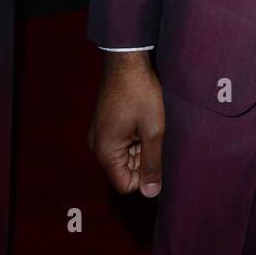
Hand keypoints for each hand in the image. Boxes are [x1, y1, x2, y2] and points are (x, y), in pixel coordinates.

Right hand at [88, 52, 164, 195]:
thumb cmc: (140, 93)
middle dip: (143, 159)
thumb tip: (151, 193)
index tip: (157, 156)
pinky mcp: (105, 123)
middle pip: (124, 170)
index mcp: (106, 151)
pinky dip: (135, 136)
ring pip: (125, 155)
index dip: (144, 177)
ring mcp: (99, 133)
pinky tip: (144, 119)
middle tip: (156, 135)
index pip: (125, 184)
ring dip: (141, 146)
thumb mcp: (153, 130)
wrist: (127, 61)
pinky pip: (121, 141)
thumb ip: (152, 164)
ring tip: (150, 125)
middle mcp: (97, 145)